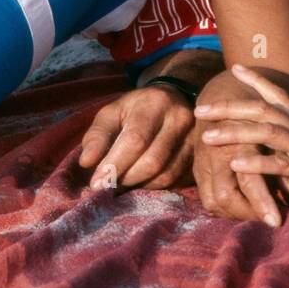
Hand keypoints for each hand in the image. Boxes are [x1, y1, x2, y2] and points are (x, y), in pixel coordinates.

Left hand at [77, 83, 194, 190]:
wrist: (173, 99)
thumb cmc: (136, 109)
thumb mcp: (112, 113)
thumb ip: (97, 135)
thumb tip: (87, 162)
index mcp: (155, 103)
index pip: (135, 140)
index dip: (114, 164)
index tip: (96, 183)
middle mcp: (180, 119)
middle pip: (152, 162)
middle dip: (126, 179)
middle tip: (109, 185)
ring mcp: (196, 138)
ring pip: (166, 175)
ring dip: (140, 186)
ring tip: (124, 183)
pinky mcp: (201, 155)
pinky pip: (177, 181)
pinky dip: (155, 187)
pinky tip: (142, 183)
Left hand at [196, 64, 288, 208]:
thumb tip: (283, 145)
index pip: (278, 94)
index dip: (256, 80)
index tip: (233, 68)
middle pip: (262, 109)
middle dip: (230, 107)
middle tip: (200, 108)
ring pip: (267, 133)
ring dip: (234, 133)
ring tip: (207, 136)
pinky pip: (282, 164)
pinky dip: (257, 163)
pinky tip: (235, 164)